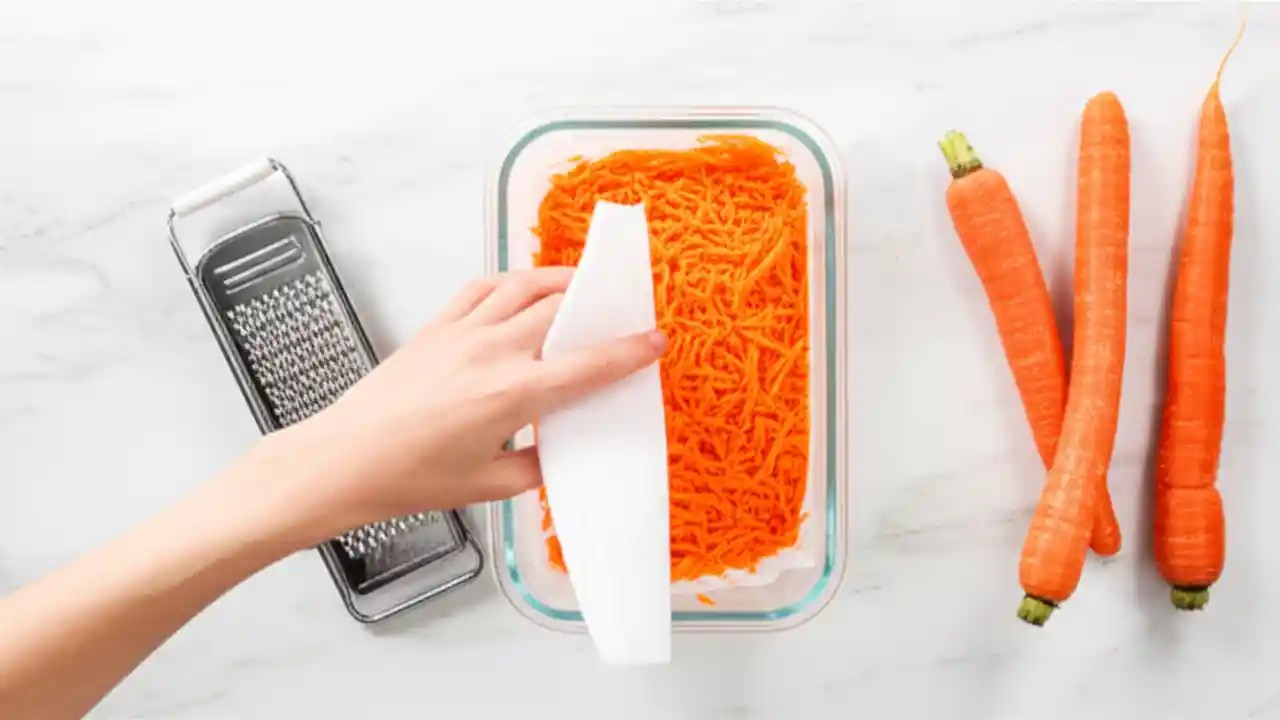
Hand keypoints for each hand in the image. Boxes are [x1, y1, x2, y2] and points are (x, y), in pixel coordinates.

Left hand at [245, 267, 665, 545]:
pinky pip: (482, 288)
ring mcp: (461, 333)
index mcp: (514, 394)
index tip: (656, 339)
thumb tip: (557, 450)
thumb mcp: (488, 487)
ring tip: (581, 284)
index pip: (589, 364)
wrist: (342, 460)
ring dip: (559, 280)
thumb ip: (535, 466)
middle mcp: (493, 353)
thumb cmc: (409, 479)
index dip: (630, 351)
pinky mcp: (435, 327)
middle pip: (562, 311)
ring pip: (524, 286)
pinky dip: (511, 281)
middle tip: (622, 308)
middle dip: (600, 304)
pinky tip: (523, 288)